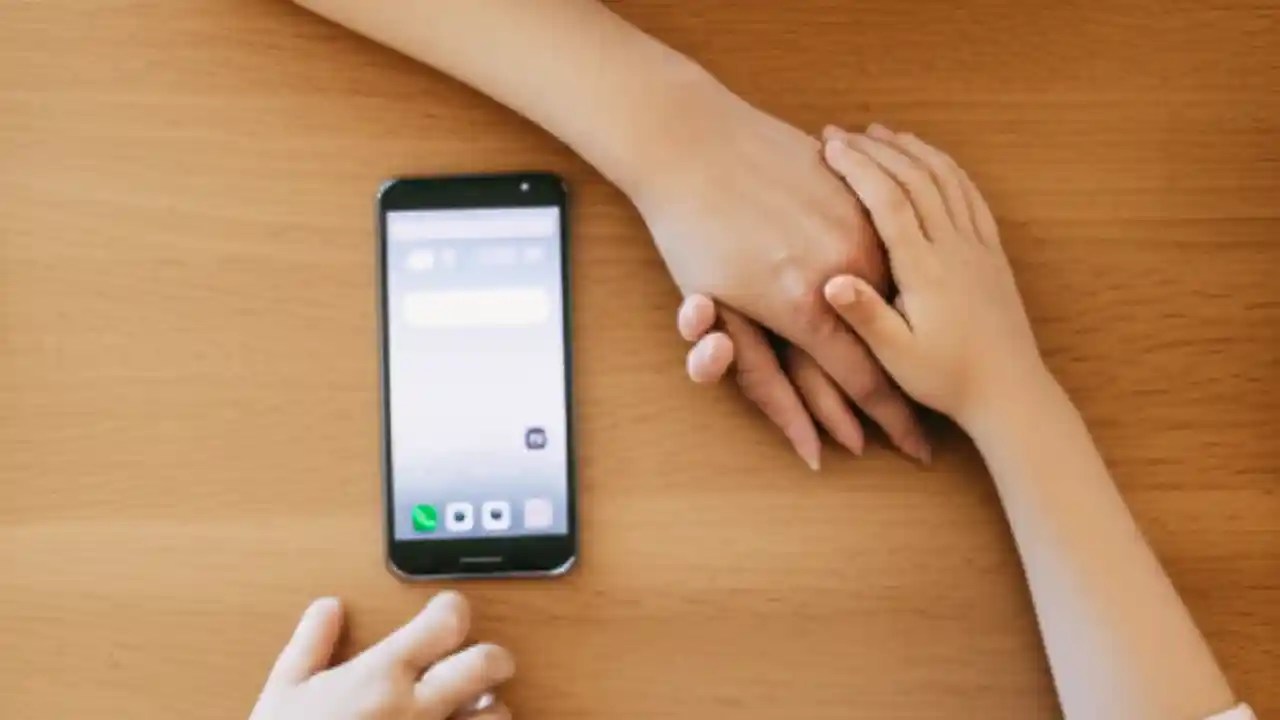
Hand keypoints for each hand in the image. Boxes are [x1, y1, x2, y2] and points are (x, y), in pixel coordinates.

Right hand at [250, 592, 513, 719]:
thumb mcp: (283, 694)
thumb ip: (310, 645)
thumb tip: (328, 608)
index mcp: (381, 677)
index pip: (445, 623)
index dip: (452, 609)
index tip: (447, 612)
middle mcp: (418, 709)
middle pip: (488, 663)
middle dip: (493, 657)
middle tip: (481, 663)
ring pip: (498, 716)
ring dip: (490, 710)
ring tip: (469, 713)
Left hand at [633, 95, 929, 465]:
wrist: (690, 140)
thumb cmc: (691, 231)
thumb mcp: (718, 314)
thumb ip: (768, 385)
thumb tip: (810, 450)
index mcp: (807, 305)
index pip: (866, 382)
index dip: (891, 422)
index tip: (915, 450)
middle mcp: (847, 264)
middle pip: (886, 340)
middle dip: (901, 389)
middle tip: (921, 429)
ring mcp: (860, 222)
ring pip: (890, 293)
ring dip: (896, 332)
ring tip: (913, 367)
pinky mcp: (860, 190)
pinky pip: (884, 245)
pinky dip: (885, 278)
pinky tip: (895, 299)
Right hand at [817, 124, 1044, 426]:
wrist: (1010, 392)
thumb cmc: (945, 379)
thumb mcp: (896, 356)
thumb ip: (865, 315)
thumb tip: (831, 280)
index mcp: (925, 269)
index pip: (888, 202)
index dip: (858, 168)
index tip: (829, 146)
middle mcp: (954, 248)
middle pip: (915, 178)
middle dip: (875, 149)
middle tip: (839, 133)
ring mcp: (977, 246)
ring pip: (945, 178)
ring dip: (911, 149)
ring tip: (879, 133)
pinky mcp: (992, 252)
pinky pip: (970, 195)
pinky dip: (946, 167)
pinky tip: (930, 160)